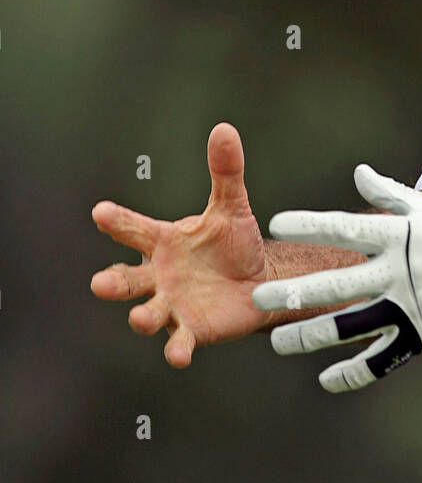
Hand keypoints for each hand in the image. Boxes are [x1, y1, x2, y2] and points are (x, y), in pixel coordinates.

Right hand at [90, 122, 268, 366]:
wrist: (259, 281)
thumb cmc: (234, 243)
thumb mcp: (231, 205)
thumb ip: (225, 171)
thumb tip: (224, 129)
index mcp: (163, 241)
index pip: (133, 228)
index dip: (117, 221)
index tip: (101, 213)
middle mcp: (159, 274)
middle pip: (126, 279)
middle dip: (112, 282)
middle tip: (101, 284)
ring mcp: (172, 304)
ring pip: (146, 312)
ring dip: (141, 316)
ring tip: (140, 317)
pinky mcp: (191, 329)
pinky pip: (179, 340)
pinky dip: (176, 348)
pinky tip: (178, 354)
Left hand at [252, 166, 421, 392]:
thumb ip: (388, 195)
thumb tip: (359, 173)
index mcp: (397, 237)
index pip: (344, 229)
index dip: (311, 226)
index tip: (278, 223)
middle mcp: (396, 273)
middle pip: (335, 286)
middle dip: (294, 292)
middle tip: (258, 296)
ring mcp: (407, 308)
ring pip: (350, 328)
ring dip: (311, 337)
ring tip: (279, 342)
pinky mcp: (419, 335)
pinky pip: (381, 360)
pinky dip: (353, 373)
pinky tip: (326, 379)